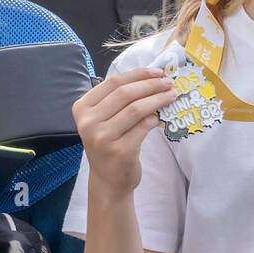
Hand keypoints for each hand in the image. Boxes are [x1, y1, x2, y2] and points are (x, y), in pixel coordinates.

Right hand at [72, 67, 176, 197]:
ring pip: (136, 109)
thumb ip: (117, 100)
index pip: (112, 82)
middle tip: (168, 83)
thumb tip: (150, 77)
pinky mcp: (120, 150)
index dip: (138, 74)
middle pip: (125, 93)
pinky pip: (143, 127)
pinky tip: (159, 118)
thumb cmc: (108, 145)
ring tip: (171, 96)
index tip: (157, 71)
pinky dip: (154, 119)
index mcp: (82, 108)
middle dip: (151, 85)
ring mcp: (102, 137)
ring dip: (157, 99)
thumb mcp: (102, 120)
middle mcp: (88, 122)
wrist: (108, 181)